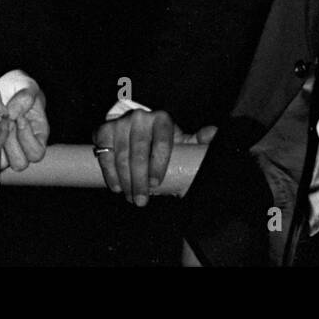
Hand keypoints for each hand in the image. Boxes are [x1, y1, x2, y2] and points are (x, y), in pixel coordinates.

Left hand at [0, 70, 49, 170]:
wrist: (0, 87)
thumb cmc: (18, 86)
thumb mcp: (26, 84)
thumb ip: (25, 96)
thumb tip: (13, 114)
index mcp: (38, 134)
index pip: (37, 153)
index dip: (27, 139)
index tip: (20, 119)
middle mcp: (23, 146)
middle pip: (20, 163)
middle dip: (11, 142)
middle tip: (6, 122)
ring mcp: (6, 148)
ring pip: (2, 164)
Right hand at [92, 109, 215, 206]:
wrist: (136, 127)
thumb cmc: (161, 140)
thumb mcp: (181, 140)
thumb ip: (197, 141)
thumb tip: (213, 133)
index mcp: (162, 120)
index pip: (162, 143)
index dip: (158, 165)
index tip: (156, 185)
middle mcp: (141, 117)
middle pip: (139, 152)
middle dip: (139, 179)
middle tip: (142, 201)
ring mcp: (121, 122)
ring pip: (122, 155)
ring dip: (125, 180)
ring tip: (130, 197)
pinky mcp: (104, 129)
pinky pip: (105, 153)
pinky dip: (109, 172)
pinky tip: (116, 186)